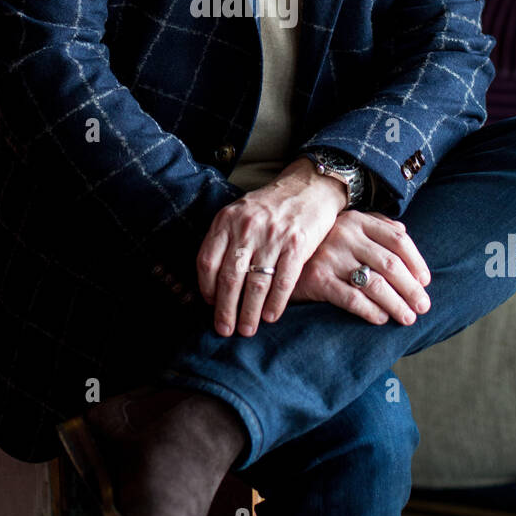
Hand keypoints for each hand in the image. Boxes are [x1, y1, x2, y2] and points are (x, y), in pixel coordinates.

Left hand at [196, 157, 347, 336]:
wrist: (309, 186)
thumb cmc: (271, 205)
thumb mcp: (240, 212)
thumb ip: (226, 239)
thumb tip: (214, 282)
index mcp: (227, 220)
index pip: (207, 261)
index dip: (206, 288)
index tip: (209, 304)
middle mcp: (247, 228)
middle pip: (229, 278)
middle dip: (225, 310)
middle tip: (224, 330)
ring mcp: (272, 236)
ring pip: (255, 284)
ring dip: (249, 312)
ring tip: (246, 330)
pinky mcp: (296, 244)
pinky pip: (283, 281)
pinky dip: (275, 303)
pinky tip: (270, 317)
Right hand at [289, 210, 430, 325]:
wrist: (277, 255)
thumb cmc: (320, 243)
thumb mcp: (346, 225)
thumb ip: (374, 224)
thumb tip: (403, 230)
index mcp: (357, 220)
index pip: (398, 239)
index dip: (416, 261)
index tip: (425, 281)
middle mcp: (346, 235)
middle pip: (391, 264)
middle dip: (411, 289)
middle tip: (423, 306)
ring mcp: (330, 256)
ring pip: (375, 283)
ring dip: (396, 304)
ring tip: (407, 318)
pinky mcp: (317, 279)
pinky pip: (352, 298)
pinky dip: (370, 311)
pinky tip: (381, 318)